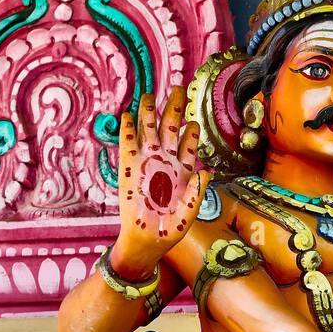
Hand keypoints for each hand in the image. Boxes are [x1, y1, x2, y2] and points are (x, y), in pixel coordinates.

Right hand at [112, 87, 209, 278]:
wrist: (147, 243)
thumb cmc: (169, 231)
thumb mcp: (188, 215)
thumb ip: (196, 194)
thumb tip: (205, 171)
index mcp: (182, 172)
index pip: (188, 145)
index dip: (191, 130)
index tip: (194, 119)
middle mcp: (165, 163)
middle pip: (170, 130)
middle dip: (174, 109)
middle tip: (178, 88)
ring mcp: (147, 165)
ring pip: (149, 132)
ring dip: (149, 114)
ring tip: (150, 95)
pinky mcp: (129, 171)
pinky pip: (128, 147)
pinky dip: (128, 132)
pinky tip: (129, 117)